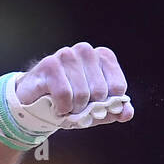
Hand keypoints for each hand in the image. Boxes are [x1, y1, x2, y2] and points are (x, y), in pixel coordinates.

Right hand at [14, 42, 132, 125]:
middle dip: (89, 108)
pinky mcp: (50, 64)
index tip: (96, 106)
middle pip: (100, 92)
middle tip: (77, 108)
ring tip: (66, 106)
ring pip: (82, 94)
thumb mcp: (96, 110)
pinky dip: (62, 108)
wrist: (37, 103)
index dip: (108, 104)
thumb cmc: (70, 102)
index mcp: (102, 57)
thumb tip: (127, 113)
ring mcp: (67, 55)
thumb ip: (115, 110)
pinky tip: (57, 106)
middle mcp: (86, 50)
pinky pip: (65, 95)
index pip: (118, 86)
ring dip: (74, 109)